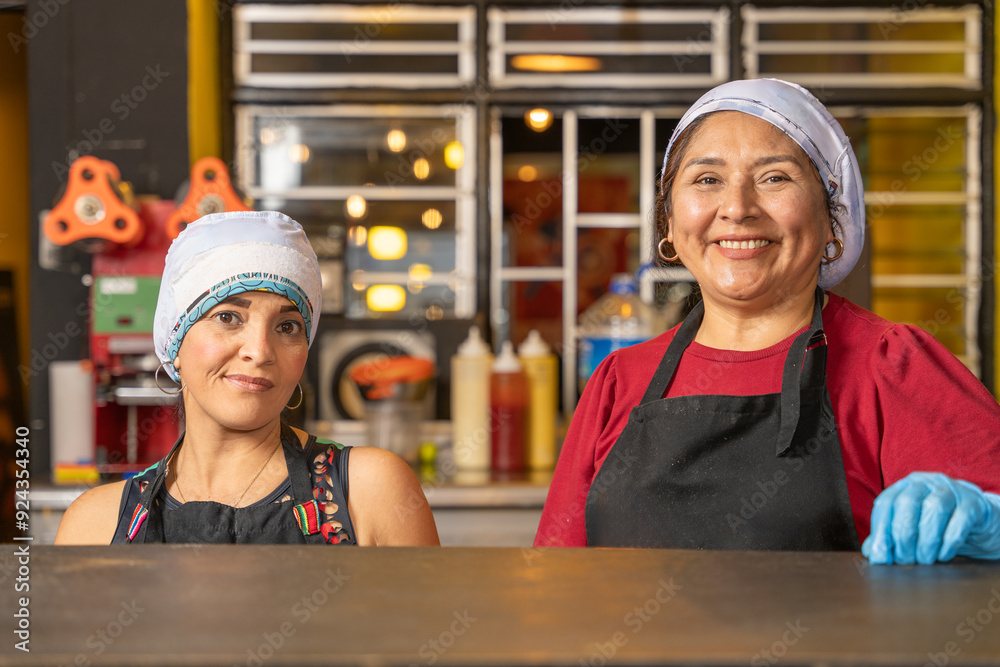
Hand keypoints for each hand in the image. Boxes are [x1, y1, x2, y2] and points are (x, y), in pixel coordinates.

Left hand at [862, 472, 999, 564]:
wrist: (977, 522)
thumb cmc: (937, 526)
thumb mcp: (911, 529)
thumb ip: (889, 538)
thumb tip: (871, 553)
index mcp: (903, 487)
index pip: (885, 503)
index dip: (880, 531)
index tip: (880, 557)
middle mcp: (924, 483)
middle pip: (907, 503)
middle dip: (903, 536)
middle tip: (905, 561)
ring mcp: (950, 489)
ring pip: (933, 509)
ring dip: (926, 540)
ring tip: (924, 561)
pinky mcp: (973, 502)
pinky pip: (960, 520)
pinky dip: (949, 541)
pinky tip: (943, 556)